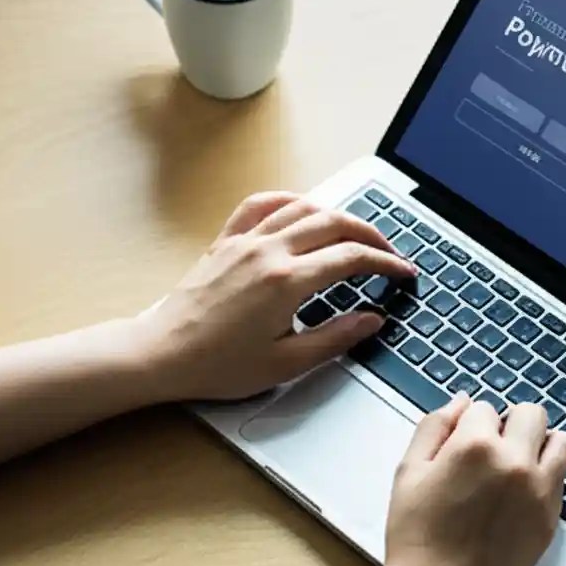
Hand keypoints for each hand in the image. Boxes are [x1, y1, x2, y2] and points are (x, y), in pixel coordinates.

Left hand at [137, 191, 415, 401]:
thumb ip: (335, 338)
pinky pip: (261, 205)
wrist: (161, 354)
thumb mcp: (286, 364)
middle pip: (334, 223)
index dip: (386, 263)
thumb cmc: (217, 365)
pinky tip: (302, 208)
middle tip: (389, 252)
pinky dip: (289, 200)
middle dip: (370, 233)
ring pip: (302, 208)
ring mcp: (245, 241)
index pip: (351, 258)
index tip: (403, 272)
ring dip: (337, 214)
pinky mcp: (226, 241)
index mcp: (287, 281)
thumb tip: (372, 320)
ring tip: (356, 231)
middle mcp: (268, 252)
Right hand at [360, 396, 565, 565]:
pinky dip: (547, 476)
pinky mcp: (551, 516)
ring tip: (522, 461)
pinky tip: (523, 491)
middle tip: (493, 449)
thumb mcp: (408, 472)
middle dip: (511, 424)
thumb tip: (460, 401)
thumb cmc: (418, 538)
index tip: (463, 445)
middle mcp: (513, 461)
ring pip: (561, 440)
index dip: (470, 425)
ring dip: (543, 443)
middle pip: (530, 413)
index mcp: (474, 445)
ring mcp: (538, 489)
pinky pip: (563, 478)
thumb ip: (433, 427)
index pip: (485, 407)